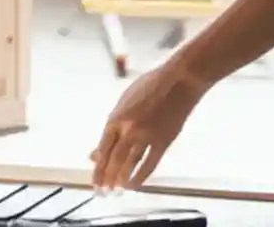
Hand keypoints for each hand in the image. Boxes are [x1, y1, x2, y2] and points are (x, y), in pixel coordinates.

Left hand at [89, 62, 209, 192]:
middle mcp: (128, 129)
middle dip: (106, 178)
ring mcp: (146, 136)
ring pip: (130, 163)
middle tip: (102, 193)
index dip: (98, 167)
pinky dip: (142, 175)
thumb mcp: (125, 102)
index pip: (103, 148)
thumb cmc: (149, 86)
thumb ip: (113, 126)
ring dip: (122, 179)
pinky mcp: (163, 141)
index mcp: (116, 118)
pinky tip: (135, 185)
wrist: (178, 81)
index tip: (95, 180)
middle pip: (114, 159)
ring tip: (116, 192)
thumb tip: (100, 147)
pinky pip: (150, 163)